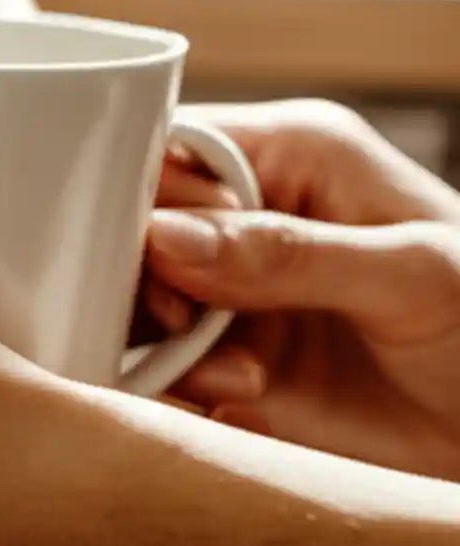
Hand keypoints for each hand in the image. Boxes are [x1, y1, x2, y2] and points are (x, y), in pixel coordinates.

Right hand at [145, 100, 459, 478]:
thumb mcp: (408, 276)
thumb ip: (285, 254)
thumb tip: (164, 236)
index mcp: (293, 157)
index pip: (173, 150)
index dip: (143, 199)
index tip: (156, 257)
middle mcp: (251, 217)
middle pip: (136, 228)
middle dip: (146, 280)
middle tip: (185, 323)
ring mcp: (235, 292)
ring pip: (138, 300)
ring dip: (165, 341)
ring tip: (236, 374)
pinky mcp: (228, 359)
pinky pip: (159, 364)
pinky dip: (180, 386)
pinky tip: (242, 396)